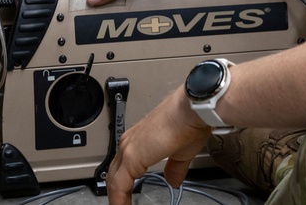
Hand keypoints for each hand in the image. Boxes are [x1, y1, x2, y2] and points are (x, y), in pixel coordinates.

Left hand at [106, 87, 211, 204]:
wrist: (192, 109)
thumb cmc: (189, 122)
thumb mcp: (181, 153)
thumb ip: (174, 168)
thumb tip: (173, 180)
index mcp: (139, 140)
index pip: (123, 168)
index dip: (124, 186)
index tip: (127, 199)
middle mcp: (130, 142)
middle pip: (114, 174)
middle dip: (117, 194)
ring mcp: (129, 149)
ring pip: (113, 180)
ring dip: (117, 199)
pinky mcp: (132, 157)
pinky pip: (119, 186)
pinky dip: (119, 201)